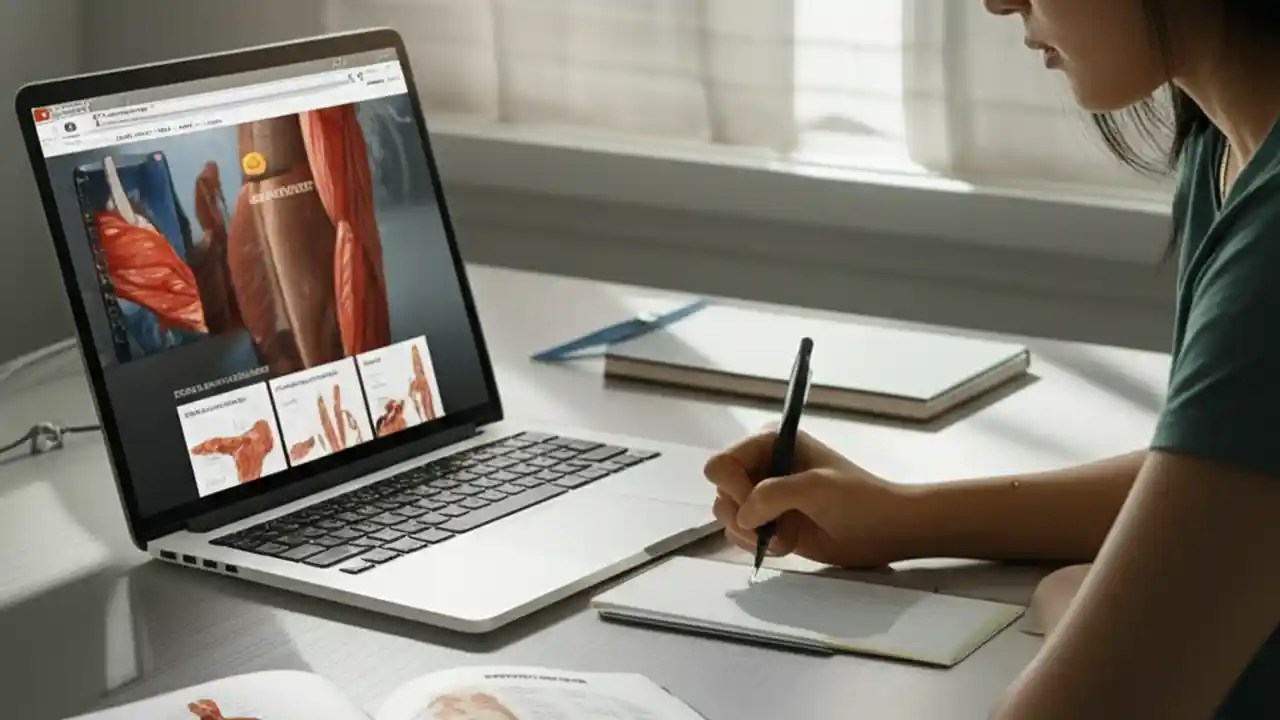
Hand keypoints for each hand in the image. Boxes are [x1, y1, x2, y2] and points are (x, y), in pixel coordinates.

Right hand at [704, 429, 923, 567]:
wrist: (886, 530)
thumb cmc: (858, 500)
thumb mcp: (816, 488)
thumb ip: (772, 495)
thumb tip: (742, 517)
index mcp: (769, 442)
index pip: (722, 464)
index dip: (732, 488)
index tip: (756, 505)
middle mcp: (761, 465)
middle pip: (720, 491)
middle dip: (742, 514)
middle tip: (772, 526)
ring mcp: (764, 496)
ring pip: (727, 516)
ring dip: (750, 533)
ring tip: (783, 538)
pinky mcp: (769, 523)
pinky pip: (740, 534)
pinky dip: (756, 544)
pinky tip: (785, 544)